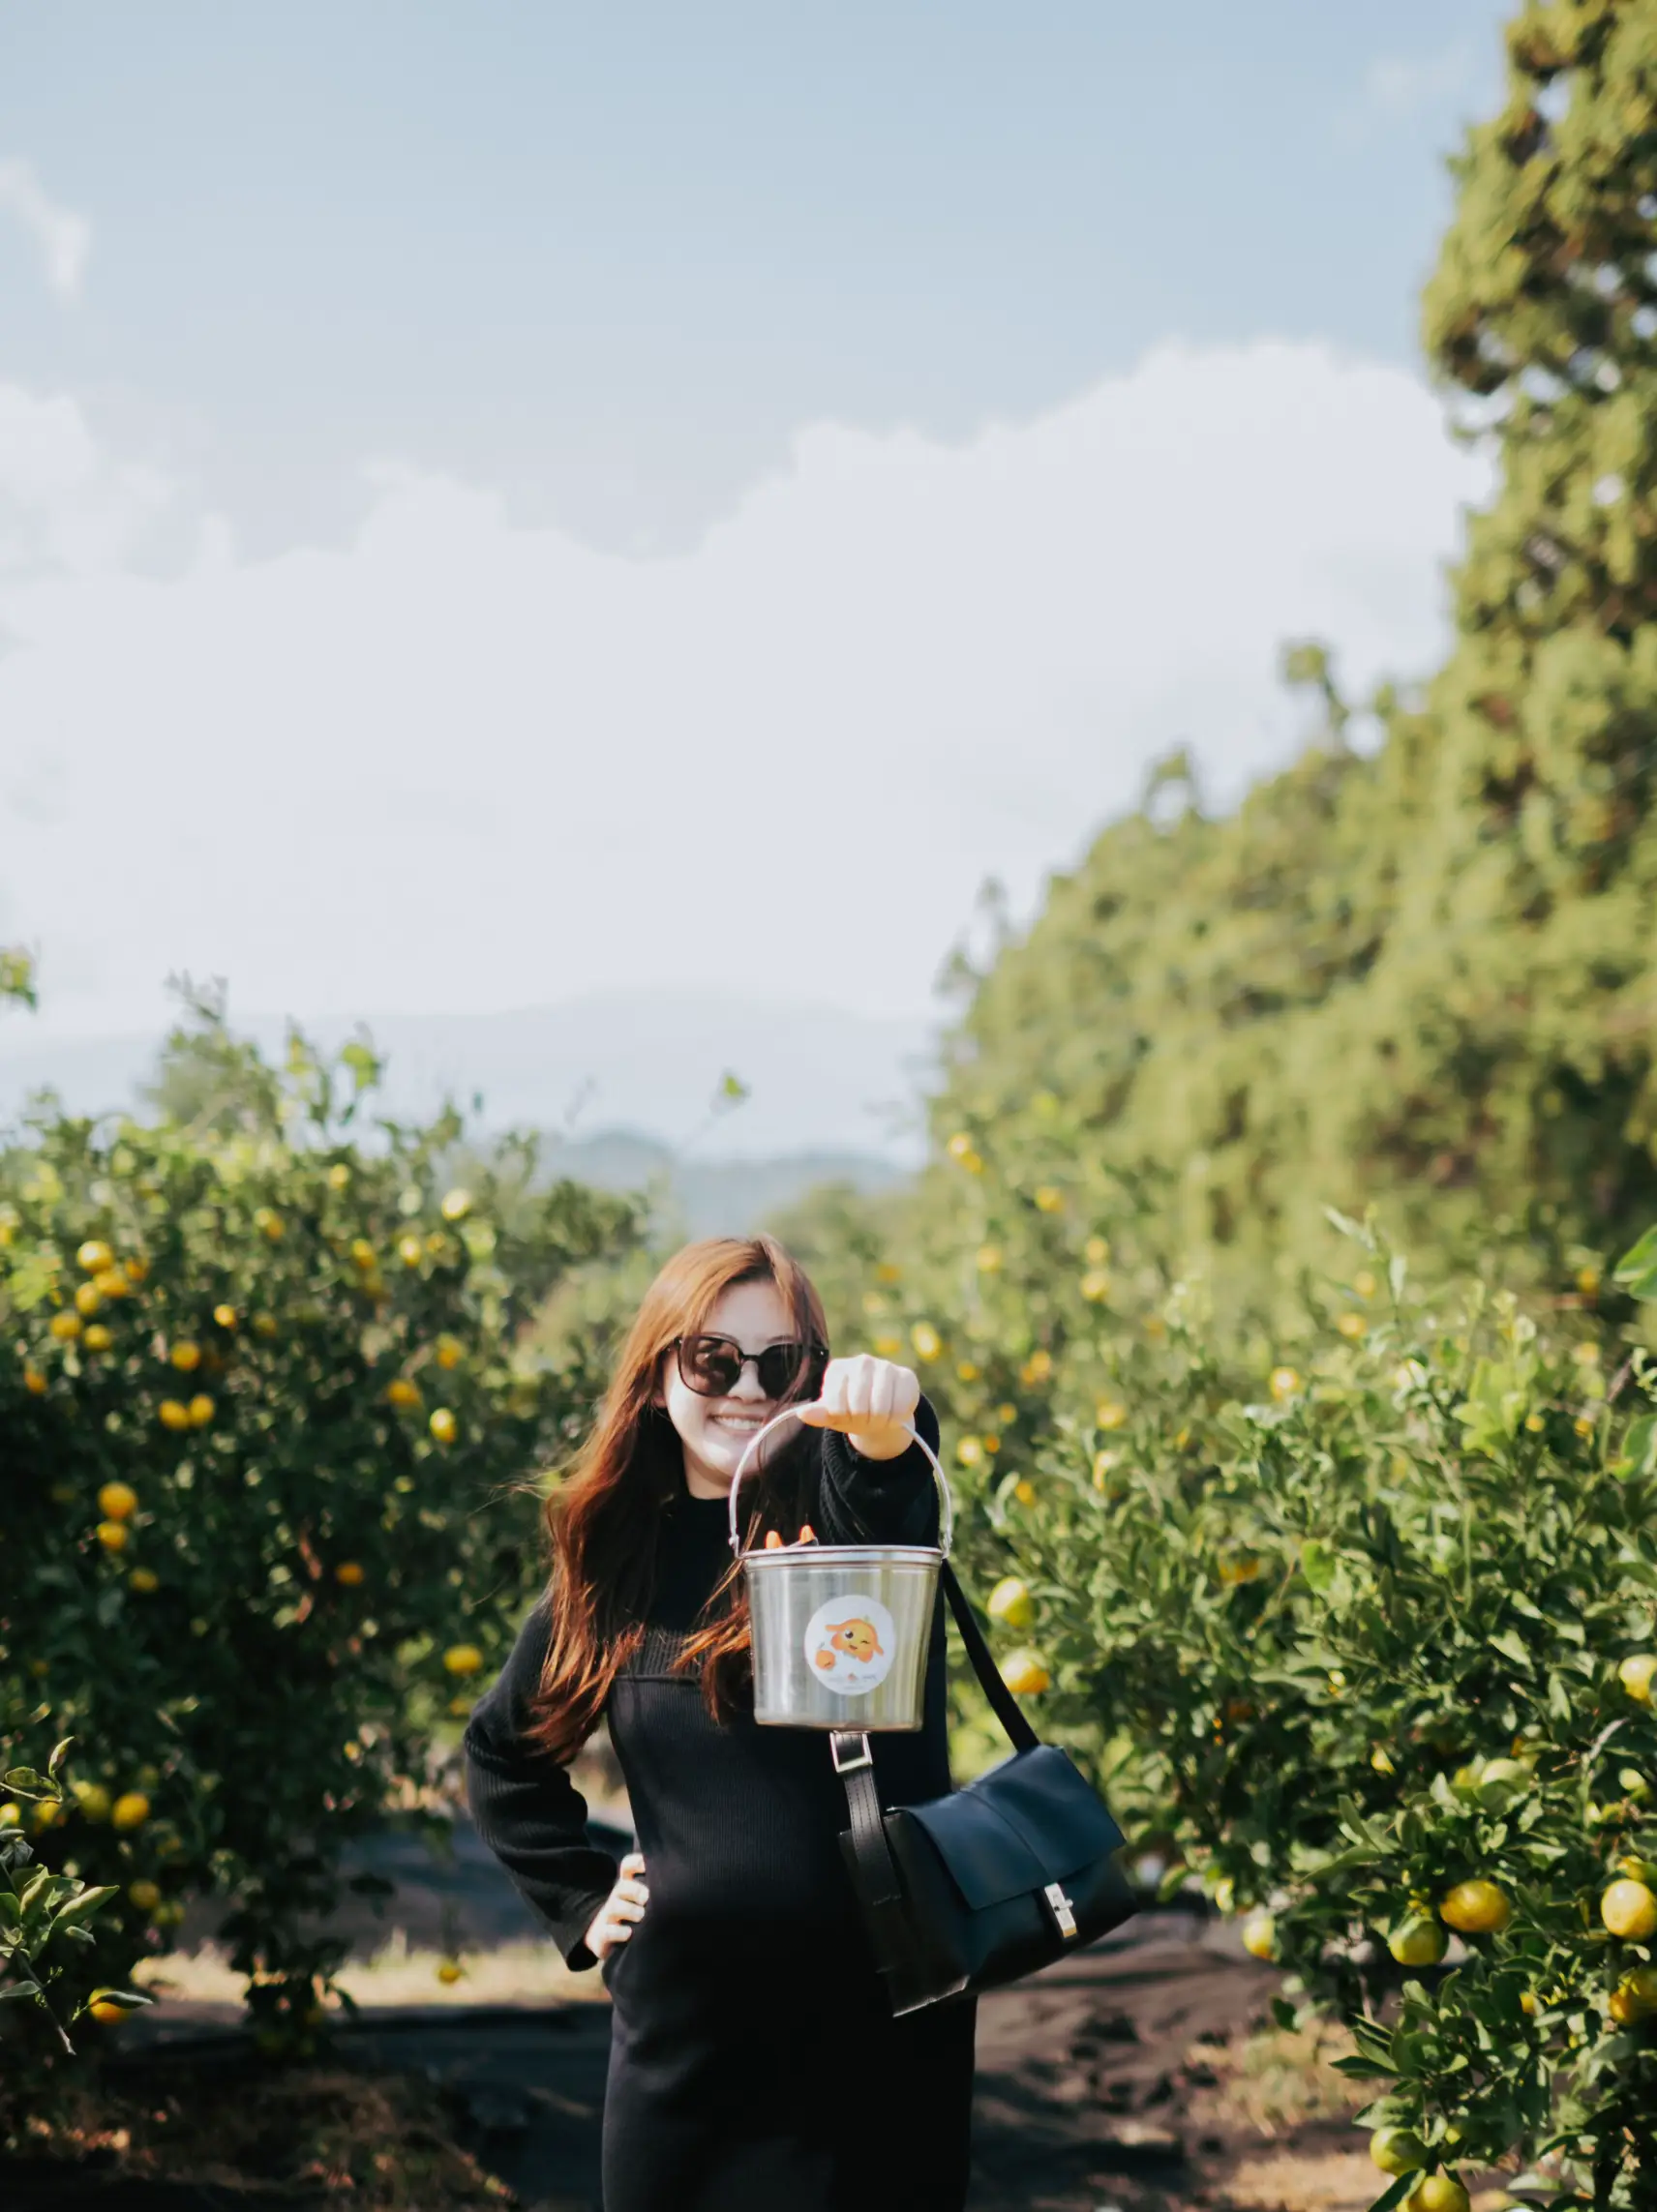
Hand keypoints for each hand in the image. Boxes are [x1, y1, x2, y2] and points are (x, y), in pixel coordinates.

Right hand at [585, 1851, 646, 1961]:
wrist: (606, 1939)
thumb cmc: (633, 1916)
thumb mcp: (642, 1902)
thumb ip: (656, 1892)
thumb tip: (678, 1886)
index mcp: (627, 1886)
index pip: (628, 1866)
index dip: (636, 1862)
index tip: (648, 1865)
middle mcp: (617, 1897)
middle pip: (622, 1886)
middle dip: (635, 1890)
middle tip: (647, 1897)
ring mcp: (608, 1915)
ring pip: (614, 1906)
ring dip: (629, 1910)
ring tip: (641, 1916)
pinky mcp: (603, 1934)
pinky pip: (607, 1931)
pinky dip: (618, 1931)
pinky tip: (629, 1933)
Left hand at [796, 1354, 919, 1461]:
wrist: (880, 1409)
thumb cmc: (850, 1410)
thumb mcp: (832, 1414)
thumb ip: (819, 1414)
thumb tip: (802, 1413)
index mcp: (838, 1369)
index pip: (835, 1403)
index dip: (842, 1418)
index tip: (845, 1416)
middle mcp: (861, 1362)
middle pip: (859, 1406)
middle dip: (862, 1421)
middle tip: (864, 1420)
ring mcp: (885, 1366)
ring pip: (881, 1408)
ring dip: (879, 1422)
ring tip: (878, 1418)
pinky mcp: (906, 1376)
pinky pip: (901, 1407)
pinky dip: (896, 1419)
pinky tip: (893, 1414)